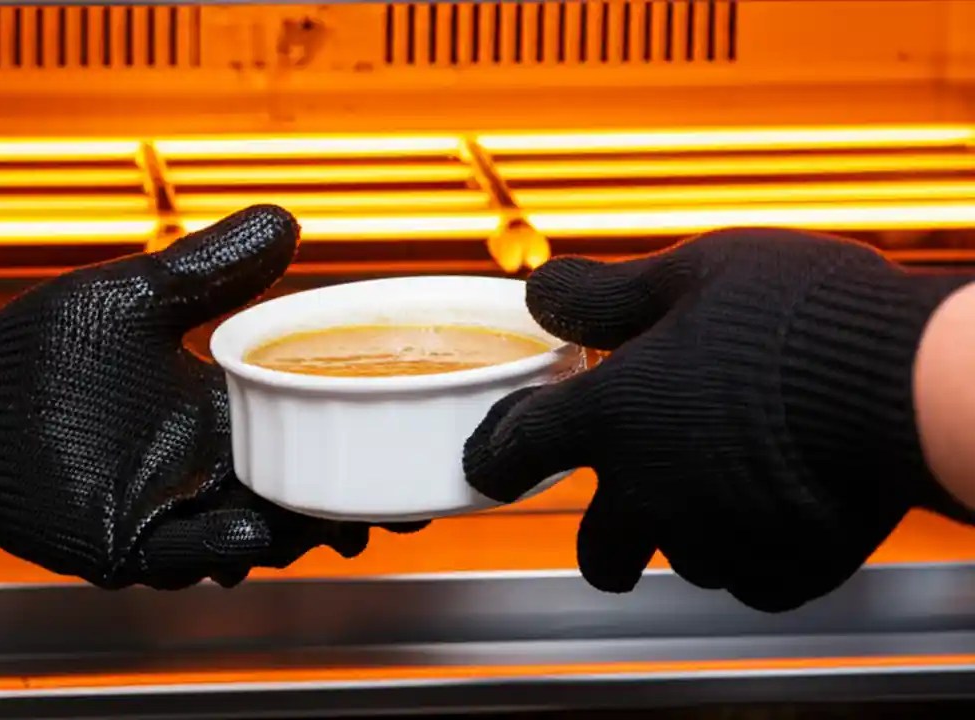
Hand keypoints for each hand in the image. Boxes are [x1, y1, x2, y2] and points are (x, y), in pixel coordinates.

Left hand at [0, 205, 424, 588]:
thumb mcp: (137, 298)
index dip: (363, 450)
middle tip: (400, 508)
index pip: (310, 437)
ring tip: (338, 525)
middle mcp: (203, 470)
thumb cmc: (42, 347)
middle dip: (352, 508)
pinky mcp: (125, 544)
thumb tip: (288, 219)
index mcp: (219, 414)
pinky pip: (184, 558)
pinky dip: (220, 551)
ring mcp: (167, 511)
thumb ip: (210, 270)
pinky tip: (250, 534)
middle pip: (299, 500)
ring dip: (300, 535)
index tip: (417, 450)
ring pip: (256, 539)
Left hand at [463, 228, 971, 611]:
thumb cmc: (795, 314)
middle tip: (631, 510)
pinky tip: (785, 504)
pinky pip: (751, 578)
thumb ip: (605, 294)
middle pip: (599, 553)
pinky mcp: (784, 569)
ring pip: (681, 561)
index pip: (519, 449)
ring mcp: (715, 539)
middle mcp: (650, 491)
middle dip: (606, 540)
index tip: (491, 461)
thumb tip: (539, 293)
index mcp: (613, 415)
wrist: (907, 383)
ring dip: (692, 534)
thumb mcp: (691, 272)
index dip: (495, 455)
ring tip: (737, 479)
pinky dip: (757, 551)